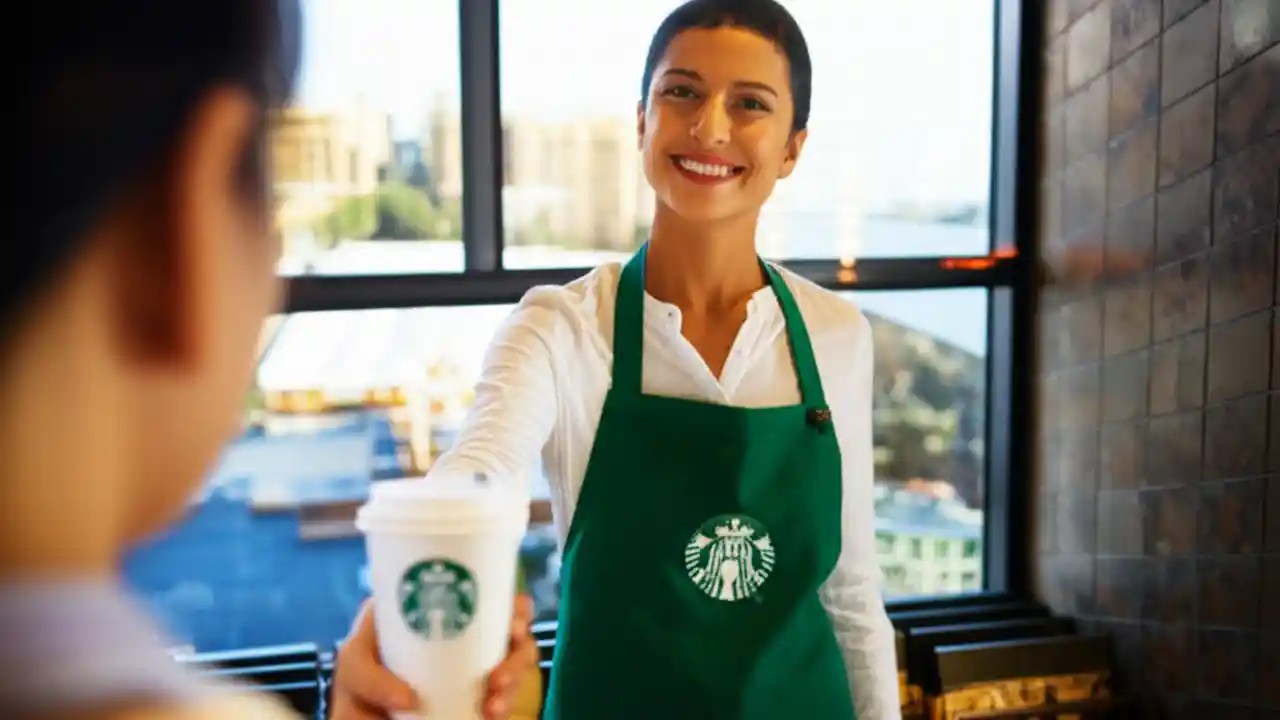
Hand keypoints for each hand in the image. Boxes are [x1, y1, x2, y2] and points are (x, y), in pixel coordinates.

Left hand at [329, 596, 538, 719]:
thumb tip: (411, 698)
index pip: (483, 587)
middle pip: (511, 619)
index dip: (507, 598)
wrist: (366, 717)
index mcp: (439, 606)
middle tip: (508, 657)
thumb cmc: (359, 681)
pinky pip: (507, 690)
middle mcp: (466, 629)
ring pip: (516, 655)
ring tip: (495, 702)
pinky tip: (493, 714)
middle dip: (520, 636)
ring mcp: (476, 662)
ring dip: (515, 673)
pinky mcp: (483, 691)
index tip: (512, 622)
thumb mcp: (354, 667)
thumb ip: (370, 676)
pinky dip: (507, 700)